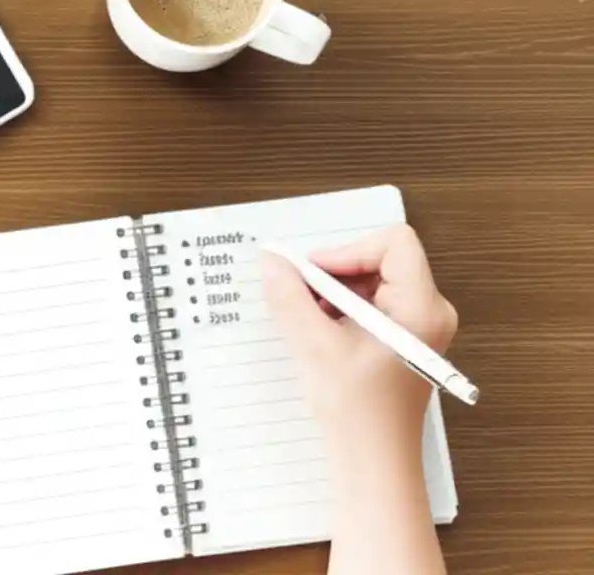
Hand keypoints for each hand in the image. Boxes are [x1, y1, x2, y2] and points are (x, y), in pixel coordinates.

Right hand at [261, 225, 457, 441]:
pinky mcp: (406, 339)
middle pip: (382, 259)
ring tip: (313, 320)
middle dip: (338, 273)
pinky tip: (325, 334)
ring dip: (338, 292)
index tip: (315, 275)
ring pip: (375, 280)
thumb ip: (290, 297)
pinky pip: (375, 303)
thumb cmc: (357, 411)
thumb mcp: (314, 346)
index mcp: (421, 307)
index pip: (393, 243)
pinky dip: (345, 309)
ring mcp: (420, 326)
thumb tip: (273, 262)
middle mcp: (430, 311)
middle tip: (305, 297)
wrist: (373, 460)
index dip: (348, 251)